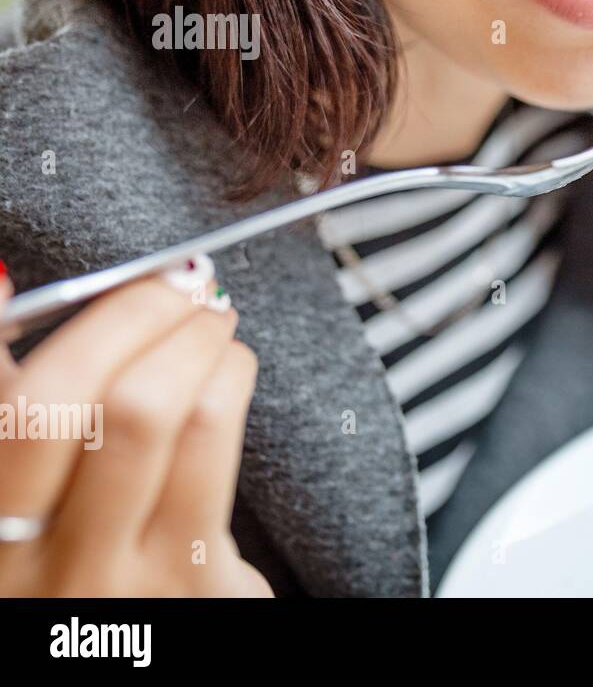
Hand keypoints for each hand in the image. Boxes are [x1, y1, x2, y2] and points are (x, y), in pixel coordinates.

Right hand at [0, 257, 270, 596]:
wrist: (140, 667)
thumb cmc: (83, 570)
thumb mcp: (31, 504)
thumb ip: (13, 405)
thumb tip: (2, 285)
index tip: (17, 284)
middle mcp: (22, 566)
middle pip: (59, 406)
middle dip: (128, 315)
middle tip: (173, 283)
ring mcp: (111, 580)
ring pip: (154, 417)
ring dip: (194, 339)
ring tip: (211, 316)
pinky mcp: (195, 585)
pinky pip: (213, 451)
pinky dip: (228, 381)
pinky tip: (231, 368)